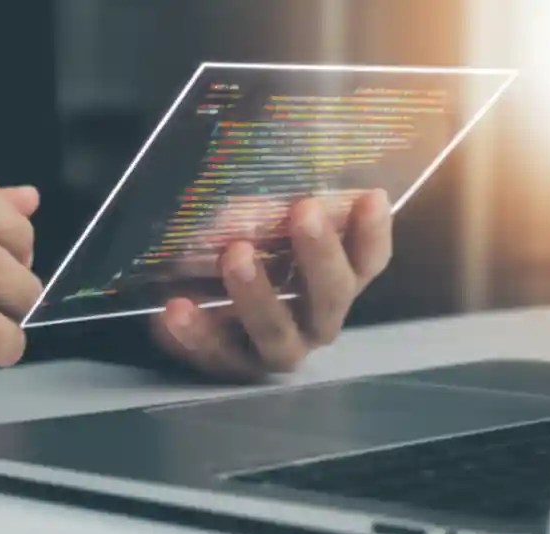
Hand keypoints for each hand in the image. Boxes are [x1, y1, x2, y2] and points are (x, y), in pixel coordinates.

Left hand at [149, 190, 392, 379]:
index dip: (373, 233)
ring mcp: (276, 350)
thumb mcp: (261, 229)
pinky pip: (216, 353)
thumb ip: (272, 207)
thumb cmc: (242, 256)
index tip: (371, 195)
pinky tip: (176, 308)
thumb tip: (262, 150)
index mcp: (334, 284)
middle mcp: (315, 321)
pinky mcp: (231, 367)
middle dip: (319, 254)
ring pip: (277, 332)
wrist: (192, 311)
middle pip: (332, 296)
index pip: (369, 263)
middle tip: (303, 211)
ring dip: (258, 294)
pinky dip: (196, 331)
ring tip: (235, 254)